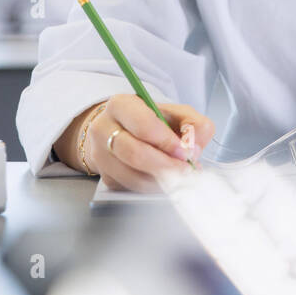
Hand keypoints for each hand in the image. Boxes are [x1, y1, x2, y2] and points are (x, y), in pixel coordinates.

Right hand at [83, 94, 214, 192]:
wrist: (126, 132)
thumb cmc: (152, 122)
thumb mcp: (176, 113)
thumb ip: (194, 124)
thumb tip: (194, 146)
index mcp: (121, 105)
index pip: (142, 124)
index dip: (166, 141)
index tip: (185, 152)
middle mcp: (104, 129)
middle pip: (134, 153)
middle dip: (165, 165)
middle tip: (185, 170)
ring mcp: (100, 155)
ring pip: (132, 176)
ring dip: (161, 181)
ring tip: (178, 175)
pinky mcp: (105, 177)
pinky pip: (130, 189)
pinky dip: (152, 188)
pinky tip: (163, 179)